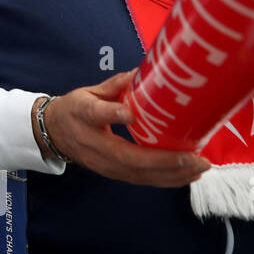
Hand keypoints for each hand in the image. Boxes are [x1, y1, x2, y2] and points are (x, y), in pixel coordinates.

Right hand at [34, 69, 209, 187]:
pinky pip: (142, 180)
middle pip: (127, 157)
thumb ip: (115, 85)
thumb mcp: (88, 91)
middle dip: (165, 160)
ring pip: (138, 174)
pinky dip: (167, 180)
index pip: (95, 114)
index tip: (131, 113)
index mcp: (82, 114)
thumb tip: (143, 73)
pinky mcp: (113, 173)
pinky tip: (188, 176)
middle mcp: (92, 144)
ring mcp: (103, 163)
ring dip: (172, 174)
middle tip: (195, 157)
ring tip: (199, 168)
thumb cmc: (74, 109)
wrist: (53, 134)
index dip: (113, 114)